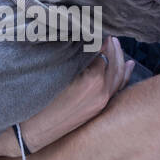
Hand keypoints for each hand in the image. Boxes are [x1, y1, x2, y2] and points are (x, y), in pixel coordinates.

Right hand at [20, 36, 132, 152]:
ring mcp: (102, 102)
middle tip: (105, 32)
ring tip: (116, 43)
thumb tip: (84, 41)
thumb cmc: (35, 99)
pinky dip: (123, 74)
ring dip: (118, 57)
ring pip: (119, 75)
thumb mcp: (54, 72)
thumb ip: (74, 56)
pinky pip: (117, 88)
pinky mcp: (98, 109)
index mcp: (93, 80)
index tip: (92, 28)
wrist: (29, 131)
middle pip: (114, 61)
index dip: (96, 37)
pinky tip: (129, 64)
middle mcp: (102, 91)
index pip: (100, 50)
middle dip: (110, 46)